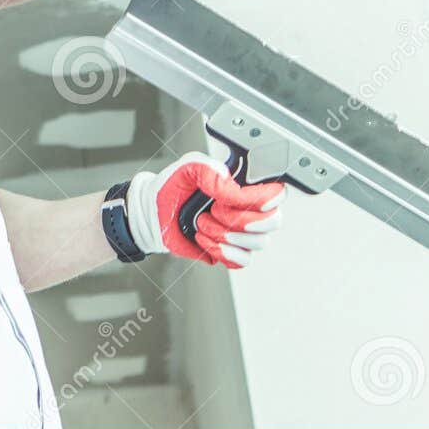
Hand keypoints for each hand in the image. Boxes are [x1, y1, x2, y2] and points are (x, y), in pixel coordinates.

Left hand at [126, 151, 284, 267]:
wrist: (151, 214)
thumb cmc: (171, 188)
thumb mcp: (189, 167)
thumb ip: (214, 172)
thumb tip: (236, 192)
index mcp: (243, 186)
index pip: (277, 194)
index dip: (267, 199)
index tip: (243, 199)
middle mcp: (248, 210)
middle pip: (273, 222)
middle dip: (242, 219)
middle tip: (214, 211)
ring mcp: (241, 233)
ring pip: (258, 243)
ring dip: (225, 235)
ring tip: (201, 224)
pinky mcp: (231, 252)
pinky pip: (244, 261)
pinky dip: (223, 252)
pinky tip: (204, 241)